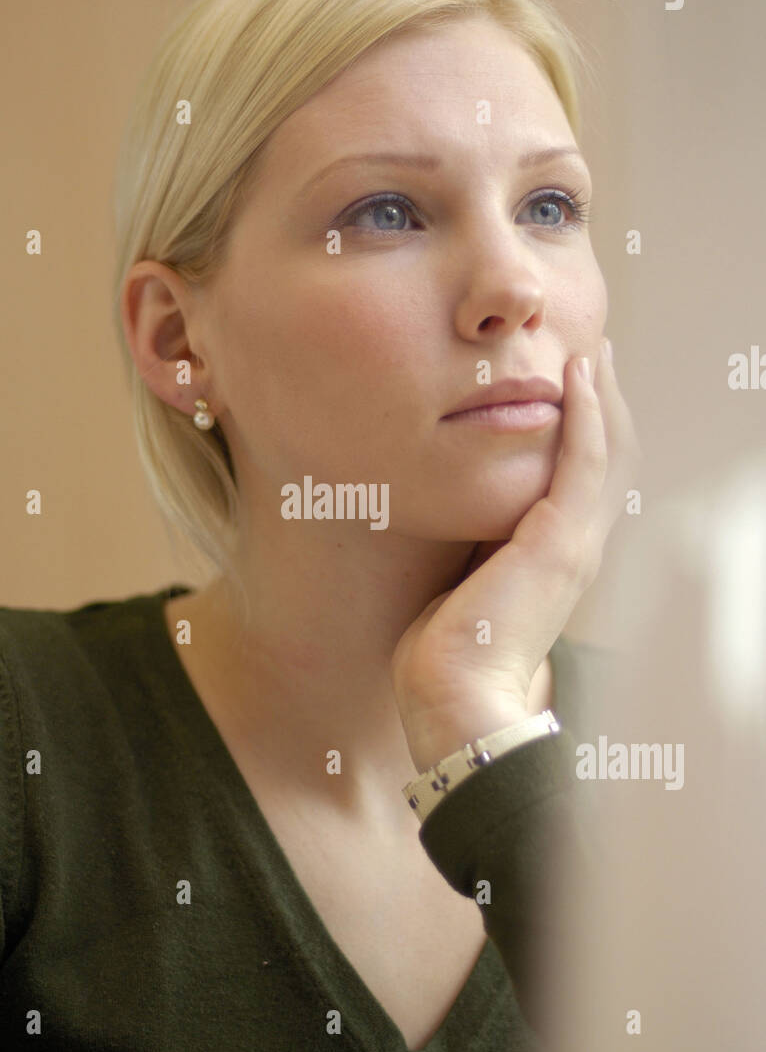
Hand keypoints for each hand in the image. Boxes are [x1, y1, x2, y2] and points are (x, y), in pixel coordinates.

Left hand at [391, 339, 640, 770]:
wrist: (456, 700)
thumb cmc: (445, 657)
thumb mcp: (460, 584)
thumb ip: (469, 549)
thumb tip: (448, 519)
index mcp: (554, 560)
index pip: (580, 482)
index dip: (581, 433)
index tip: (565, 389)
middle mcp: (576, 549)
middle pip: (605, 460)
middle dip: (600, 405)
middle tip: (588, 355)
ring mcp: (575, 545)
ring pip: (606, 452)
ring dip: (601, 397)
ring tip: (589, 351)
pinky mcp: (562, 542)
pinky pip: (585, 461)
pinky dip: (587, 414)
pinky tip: (578, 374)